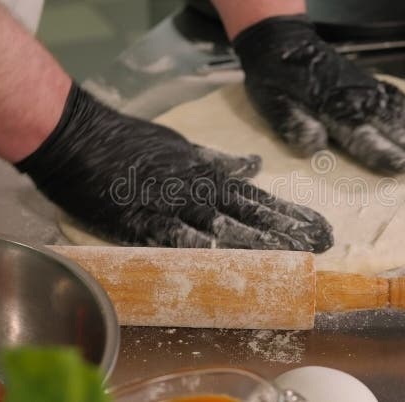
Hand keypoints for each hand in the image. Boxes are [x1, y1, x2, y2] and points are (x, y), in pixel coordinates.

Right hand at [16, 83, 332, 251]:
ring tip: (293, 260)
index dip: (290, 215)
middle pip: (251, 215)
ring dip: (259, 245)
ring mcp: (171, 206)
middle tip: (324, 246)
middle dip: (288, 231)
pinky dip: (204, 252)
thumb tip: (254, 166)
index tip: (319, 229)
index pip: (258, 198)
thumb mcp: (182, 146)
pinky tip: (229, 266)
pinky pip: (177, 241)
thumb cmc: (129, 141)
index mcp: (207, 173)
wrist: (80, 138)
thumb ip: (219, 160)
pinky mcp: (141, 223)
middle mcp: (197, 190)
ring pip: (223, 229)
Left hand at [233, 15, 404, 172]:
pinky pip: (402, 98)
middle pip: (393, 125)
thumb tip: (314, 145)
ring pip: (404, 112)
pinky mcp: (371, 83)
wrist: (282, 42)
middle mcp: (356, 99)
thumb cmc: (274, 81)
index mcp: (331, 110)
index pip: (362, 135)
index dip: (383, 152)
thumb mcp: (272, 104)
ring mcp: (367, 89)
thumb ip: (293, 124)